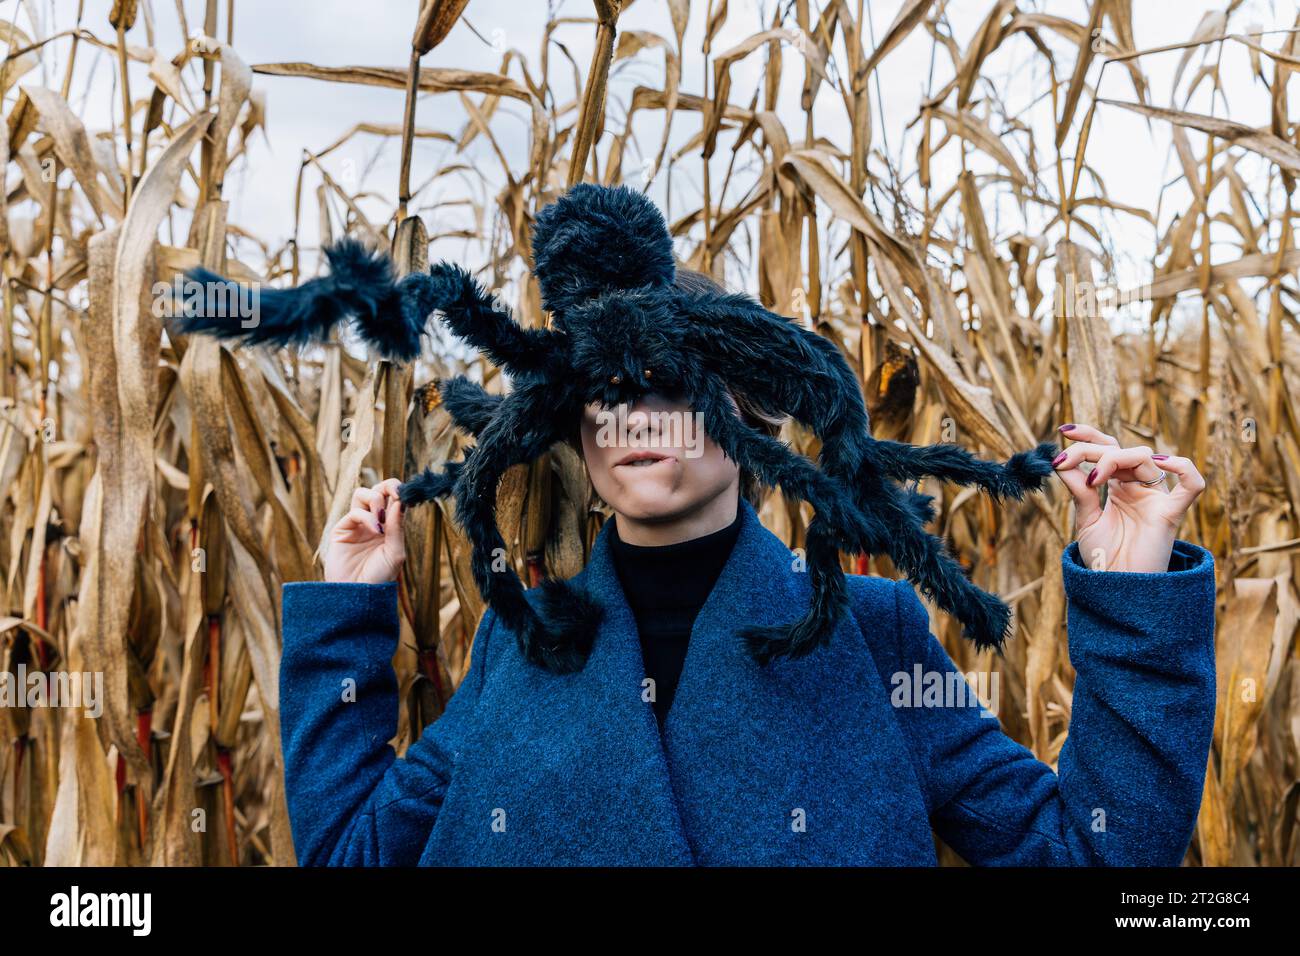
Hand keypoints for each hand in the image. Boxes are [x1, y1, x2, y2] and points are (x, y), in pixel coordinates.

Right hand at [324, 478, 405, 583]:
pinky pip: (355, 512)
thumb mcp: (395, 552)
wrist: (358, 596)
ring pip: (362, 494)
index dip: (401, 492)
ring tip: (381, 517)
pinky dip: (367, 516)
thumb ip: (397, 527)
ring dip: (375, 498)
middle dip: (388, 486)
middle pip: (379, 490)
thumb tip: (400, 501)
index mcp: (389, 526)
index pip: (395, 500)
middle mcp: (373, 522)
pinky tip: (375, 530)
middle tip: (396, 493)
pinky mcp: (342, 529)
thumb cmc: (379, 578)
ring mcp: (357, 524)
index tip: (408, 493)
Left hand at [1050, 423, 1205, 572]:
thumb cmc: (1103, 557)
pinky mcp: (1170, 514)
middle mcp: (1139, 488)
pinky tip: (1159, 462)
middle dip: (1092, 448)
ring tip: (1094, 479)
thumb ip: (1079, 490)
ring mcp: (1156, 499)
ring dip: (1114, 459)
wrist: (1116, 589)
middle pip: (1122, 450)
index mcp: (1118, 488)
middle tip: (1065, 460)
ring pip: (1145, 458)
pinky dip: (1182, 467)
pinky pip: (1191, 485)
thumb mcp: (1085, 518)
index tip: (1064, 430)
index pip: (1108, 449)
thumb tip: (1063, 461)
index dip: (1089, 436)